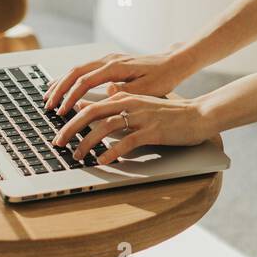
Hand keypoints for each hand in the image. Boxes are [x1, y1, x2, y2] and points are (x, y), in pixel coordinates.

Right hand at [43, 45, 194, 115]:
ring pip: (77, 69)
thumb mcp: (148, 89)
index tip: (62, 112)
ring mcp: (108, 59)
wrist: (174, 62)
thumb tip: (106, 92)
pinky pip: (84, 69)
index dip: (71, 97)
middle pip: (75, 72)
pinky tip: (64, 87)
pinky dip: (71, 78)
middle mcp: (109, 60)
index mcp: (116, 67)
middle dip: (59, 90)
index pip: (85, 81)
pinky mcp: (110, 62)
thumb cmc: (164, 77)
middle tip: (47, 107)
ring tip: (49, 98)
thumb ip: (126, 92)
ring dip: (62, 83)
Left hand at [54, 93, 212, 165]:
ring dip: (88, 143)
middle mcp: (130, 103)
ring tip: (78, 156)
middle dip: (70, 129)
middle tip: (58, 143)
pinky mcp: (153, 131)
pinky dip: (113, 152)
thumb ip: (119, 101)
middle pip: (92, 113)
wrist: (198, 115)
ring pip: (106, 127)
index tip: (59, 132)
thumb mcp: (141, 102)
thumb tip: (97, 100)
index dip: (71, 118)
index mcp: (125, 96)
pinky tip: (104, 161)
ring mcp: (141, 117)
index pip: (90, 105)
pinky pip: (128, 142)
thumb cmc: (169, 113)